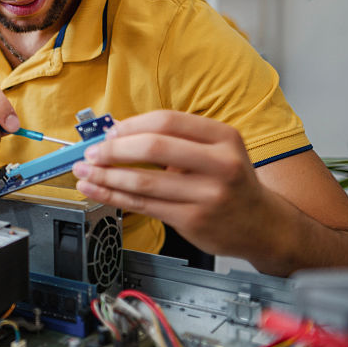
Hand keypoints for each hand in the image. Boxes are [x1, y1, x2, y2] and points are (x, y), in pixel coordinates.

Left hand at [72, 110, 266, 257]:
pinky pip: (143, 205)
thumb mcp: (215, 150)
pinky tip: (96, 189)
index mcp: (222, 137)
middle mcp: (219, 164)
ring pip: (143, 181)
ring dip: (105, 176)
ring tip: (84, 172)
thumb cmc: (230, 182)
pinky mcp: (193, 219)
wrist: (262, 225)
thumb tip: (116, 133)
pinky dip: (113, 196)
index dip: (131, 125)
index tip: (109, 133)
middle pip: (154, 148)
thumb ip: (173, 140)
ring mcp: (207, 194)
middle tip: (92, 153)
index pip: (167, 121)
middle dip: (114, 150)